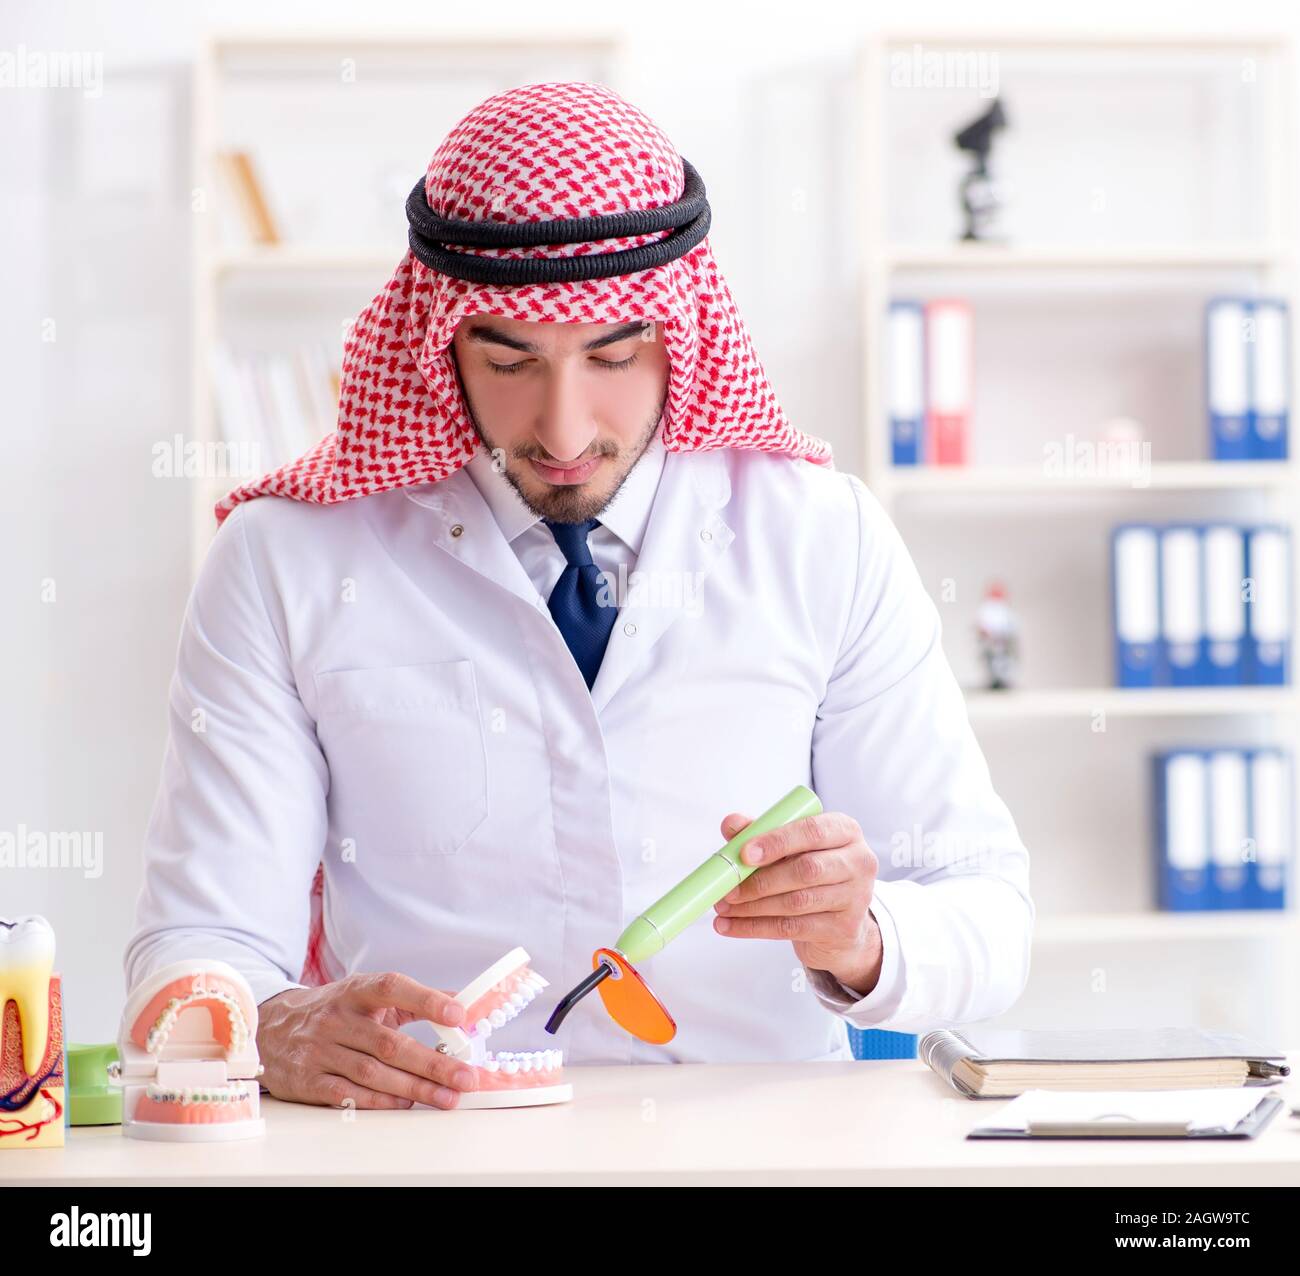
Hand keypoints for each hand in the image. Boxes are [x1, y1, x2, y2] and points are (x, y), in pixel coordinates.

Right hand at [257, 972, 477, 1110]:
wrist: (271, 1026)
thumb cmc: (333, 1011)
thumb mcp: (365, 994)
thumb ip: (413, 999)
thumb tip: (462, 1002)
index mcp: (355, 991)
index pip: (392, 987)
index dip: (426, 999)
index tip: (458, 1015)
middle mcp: (336, 1018)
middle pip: (389, 1043)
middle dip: (432, 1063)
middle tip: (465, 1077)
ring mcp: (320, 1050)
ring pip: (372, 1072)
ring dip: (414, 1088)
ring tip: (446, 1097)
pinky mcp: (308, 1080)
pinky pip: (348, 1095)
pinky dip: (379, 1101)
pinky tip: (405, 1104)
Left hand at [712, 810, 882, 995]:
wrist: (838, 918)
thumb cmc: (811, 869)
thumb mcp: (790, 845)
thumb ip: (760, 831)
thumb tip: (731, 823)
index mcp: (845, 830)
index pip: (812, 830)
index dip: (776, 841)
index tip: (744, 853)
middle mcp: (859, 861)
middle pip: (806, 870)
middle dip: (760, 880)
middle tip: (728, 889)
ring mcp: (856, 897)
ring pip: (797, 902)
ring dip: (753, 907)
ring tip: (724, 907)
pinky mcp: (844, 928)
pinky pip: (793, 928)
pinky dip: (755, 927)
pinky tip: (731, 926)